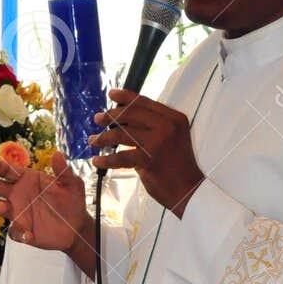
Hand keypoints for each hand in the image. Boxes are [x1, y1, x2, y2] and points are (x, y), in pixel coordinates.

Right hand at [0, 150, 94, 276]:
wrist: (76, 226)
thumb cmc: (72, 200)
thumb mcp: (72, 184)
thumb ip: (63, 171)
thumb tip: (57, 154)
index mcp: (26, 179)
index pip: (7, 170)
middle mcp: (18, 194)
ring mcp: (18, 213)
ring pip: (1, 209)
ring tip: (2, 208)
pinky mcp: (23, 231)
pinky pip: (15, 232)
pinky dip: (19, 233)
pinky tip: (28, 234)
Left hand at [89, 90, 203, 218]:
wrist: (188, 190)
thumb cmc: (178, 166)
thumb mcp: (172, 137)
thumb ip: (154, 126)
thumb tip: (124, 118)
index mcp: (174, 118)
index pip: (145, 102)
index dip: (125, 97)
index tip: (112, 94)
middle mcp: (166, 126)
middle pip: (131, 114)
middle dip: (110, 116)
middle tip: (98, 119)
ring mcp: (157, 142)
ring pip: (122, 134)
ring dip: (104, 137)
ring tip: (94, 140)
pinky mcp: (148, 159)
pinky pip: (120, 156)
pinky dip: (106, 159)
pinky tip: (97, 160)